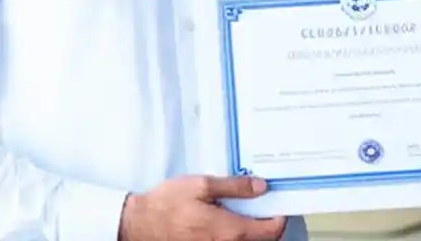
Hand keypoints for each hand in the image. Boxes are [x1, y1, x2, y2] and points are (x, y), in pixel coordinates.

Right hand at [119, 175, 285, 240]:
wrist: (140, 225)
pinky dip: (236, 237)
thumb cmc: (168, 204)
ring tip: (244, 215)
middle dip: (267, 226)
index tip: (276, 205)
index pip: (271, 230)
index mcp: (230, 230)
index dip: (279, 217)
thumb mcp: (201, 185)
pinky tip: (227, 224)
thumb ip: (234, 186)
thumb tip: (260, 186)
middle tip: (261, 208)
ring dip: (252, 234)